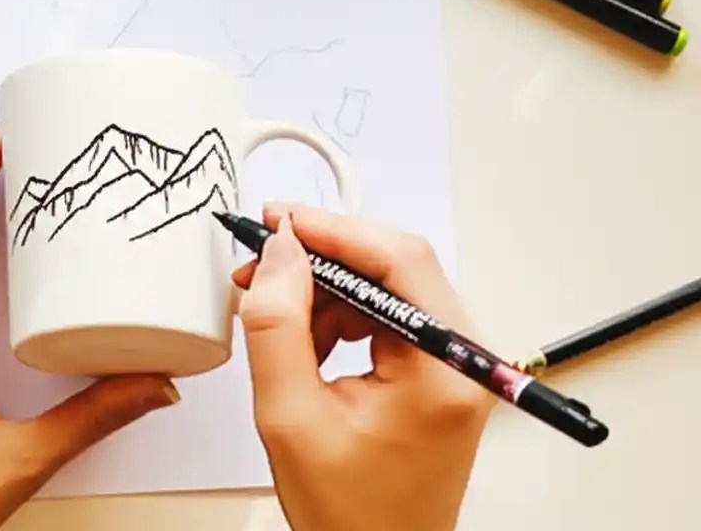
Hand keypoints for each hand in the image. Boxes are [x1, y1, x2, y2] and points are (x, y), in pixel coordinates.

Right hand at [232, 203, 494, 530]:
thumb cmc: (347, 515)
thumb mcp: (289, 415)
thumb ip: (277, 325)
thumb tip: (280, 253)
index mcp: (442, 371)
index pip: (398, 262)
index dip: (331, 230)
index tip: (277, 220)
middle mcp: (461, 362)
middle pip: (394, 269)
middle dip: (321, 261)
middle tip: (260, 265)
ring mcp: (453, 368)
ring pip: (386, 291)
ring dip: (325, 293)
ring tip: (274, 318)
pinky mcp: (436, 376)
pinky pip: (386, 320)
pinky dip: (339, 319)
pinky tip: (303, 343)